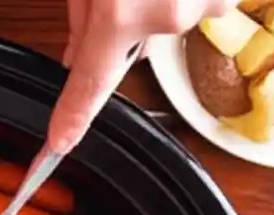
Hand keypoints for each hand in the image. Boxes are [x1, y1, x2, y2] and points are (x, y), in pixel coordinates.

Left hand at [48, 0, 234, 152]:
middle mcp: (170, 14)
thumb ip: (83, 16)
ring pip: (171, 19)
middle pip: (136, 45)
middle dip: (125, 19)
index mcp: (120, 13)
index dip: (73, 116)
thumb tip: (77, 53)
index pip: (91, 83)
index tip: (61, 142)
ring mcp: (212, 1)